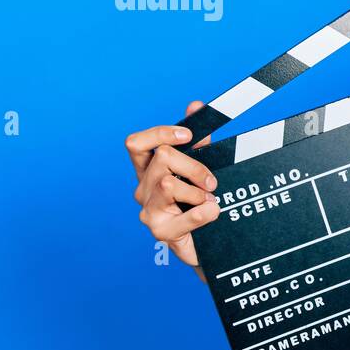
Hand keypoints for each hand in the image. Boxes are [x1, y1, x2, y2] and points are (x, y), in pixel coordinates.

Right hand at [125, 101, 219, 271]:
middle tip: (211, 181)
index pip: (136, 144)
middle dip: (195, 166)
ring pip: (170, 184)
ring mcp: (148, 211)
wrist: (210, 244)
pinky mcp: (161, 232)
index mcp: (149, 171)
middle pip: (163, 158)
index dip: (160, 134)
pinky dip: (206, 212)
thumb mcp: (201, 169)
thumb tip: (195, 105)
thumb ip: (198, 141)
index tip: (188, 135)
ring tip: (209, 200)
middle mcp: (143, 189)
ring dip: (199, 192)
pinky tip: (213, 212)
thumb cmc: (202, 203)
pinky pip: (188, 215)